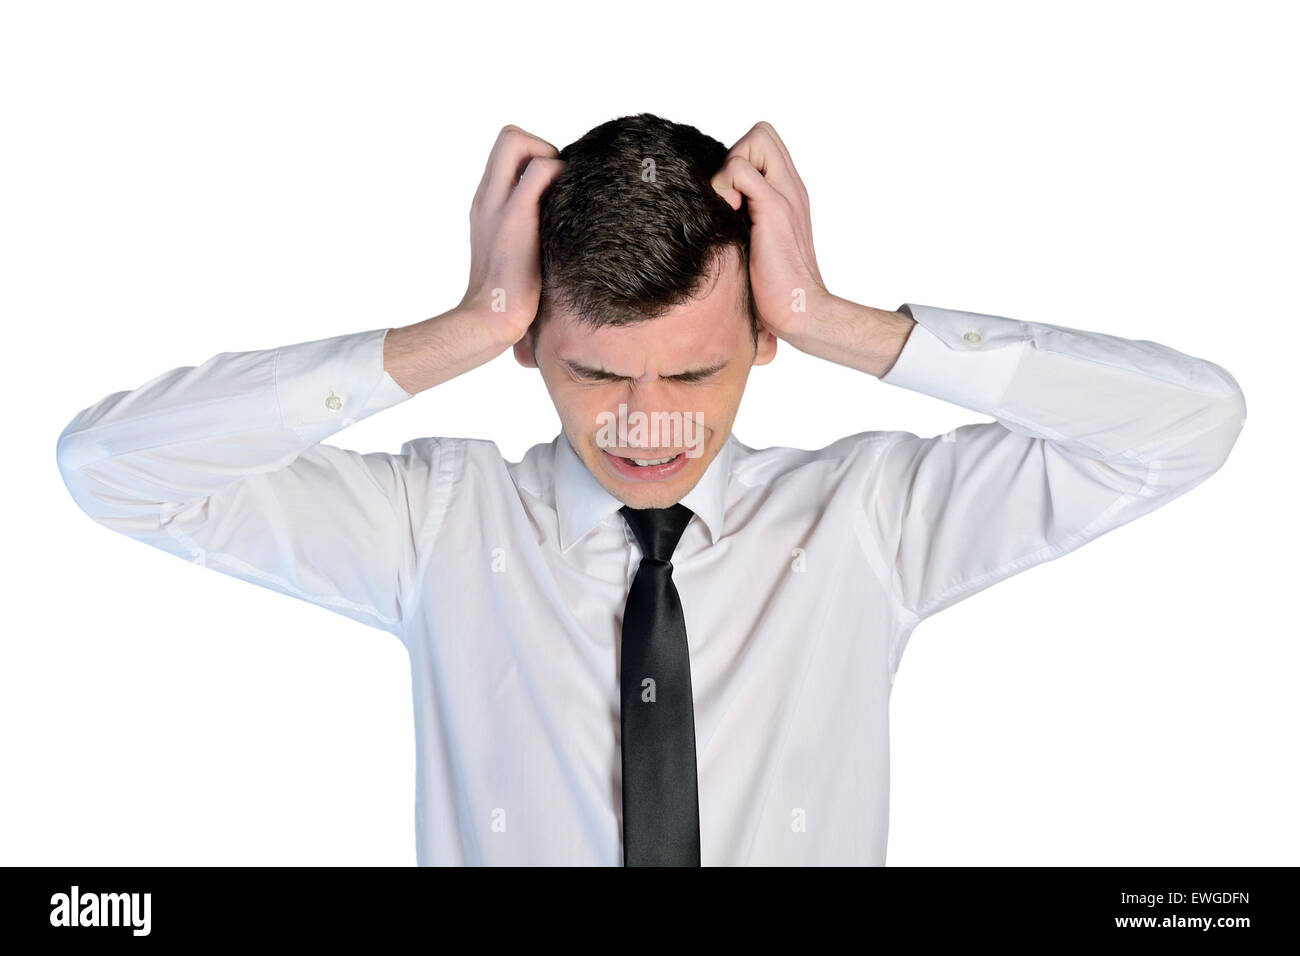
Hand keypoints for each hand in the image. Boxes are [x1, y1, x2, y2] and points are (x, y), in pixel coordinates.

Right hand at [460, 124, 564, 346]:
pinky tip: (567, 212)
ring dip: (549, 158)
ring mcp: (497, 203)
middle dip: (540, 147)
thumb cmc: (509, 296)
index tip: (550, 188)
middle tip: (556, 186)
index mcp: (485, 203)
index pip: (506, 151)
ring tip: (559, 199)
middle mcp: (487, 196)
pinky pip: (541, 169)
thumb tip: (561, 221)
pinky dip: (559, 176)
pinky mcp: (515, 216)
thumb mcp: (515, 253)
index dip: (533, 156)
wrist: (489, 319)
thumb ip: (527, 228)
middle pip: (508, 135)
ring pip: (517, 140)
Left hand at [710, 121, 830, 346]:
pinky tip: (727, 216)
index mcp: (788, 194)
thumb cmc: (773, 288)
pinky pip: (741, 168)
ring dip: (729, 169)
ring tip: (728, 207)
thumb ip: (742, 220)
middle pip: (762, 133)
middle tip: (729, 197)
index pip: (764, 145)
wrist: (799, 311)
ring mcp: (786, 195)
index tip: (731, 198)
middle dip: (736, 155)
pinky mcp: (775, 209)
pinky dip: (725, 185)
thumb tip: (709, 213)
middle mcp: (791, 188)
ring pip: (755, 139)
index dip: (741, 160)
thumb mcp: (754, 244)